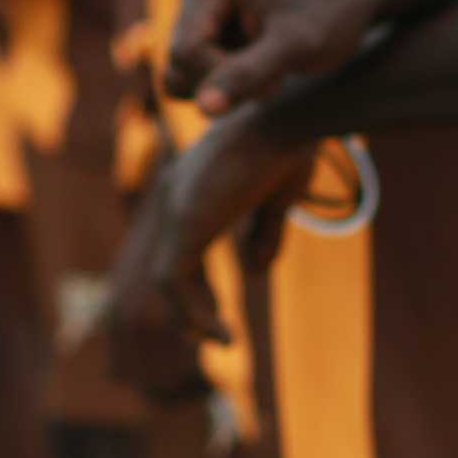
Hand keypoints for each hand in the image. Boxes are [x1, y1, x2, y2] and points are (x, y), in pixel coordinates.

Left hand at [102, 116, 312, 394]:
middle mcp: (176, 195)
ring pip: (168, 280)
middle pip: (169, 264)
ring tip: (223, 340)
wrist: (286, 118)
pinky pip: (173, 283)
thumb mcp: (278, 199)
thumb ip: (263, 235)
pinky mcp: (185, 223)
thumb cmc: (288, 146)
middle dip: (191, 305)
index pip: (182, 243)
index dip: (196, 284)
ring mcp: (176, 210)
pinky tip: (223, 333)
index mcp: (194, 185)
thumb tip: (253, 273)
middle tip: (219, 335)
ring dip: (193, 317)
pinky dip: (194, 314)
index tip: (217, 311)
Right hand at [163, 0, 387, 116]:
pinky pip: (200, 67)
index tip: (272, 82)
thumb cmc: (333, 11)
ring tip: (272, 71)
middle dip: (227, 81)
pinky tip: (265, 66)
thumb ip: (247, 74)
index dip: (224, 79)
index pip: (187, 51)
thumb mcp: (295, 46)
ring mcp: (202, 4)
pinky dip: (230, 78)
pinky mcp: (211, 21)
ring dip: (228, 83)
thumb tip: (203, 107)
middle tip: (275, 78)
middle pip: (181, 62)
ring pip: (186, 69)